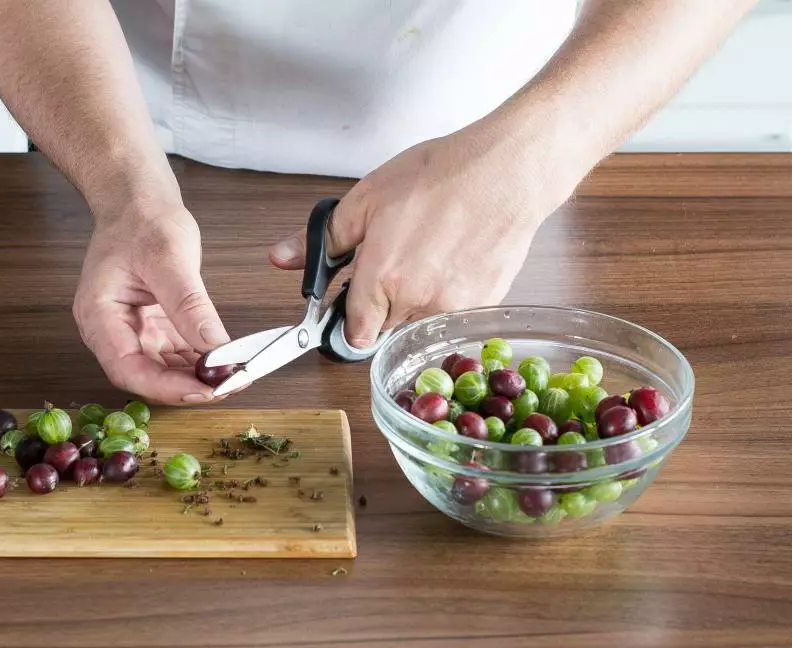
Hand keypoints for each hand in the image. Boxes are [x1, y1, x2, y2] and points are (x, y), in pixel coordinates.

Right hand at [74, 204, 229, 403]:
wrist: (138, 202)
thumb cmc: (142, 221)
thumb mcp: (169, 258)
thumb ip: (190, 305)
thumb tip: (216, 346)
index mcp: (98, 314)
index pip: (127, 367)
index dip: (165, 387)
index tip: (204, 390)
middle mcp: (110, 329)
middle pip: (144, 375)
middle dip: (186, 387)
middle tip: (228, 386)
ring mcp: (131, 330)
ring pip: (162, 370)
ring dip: (195, 378)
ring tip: (233, 377)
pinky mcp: (151, 327)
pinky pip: (174, 354)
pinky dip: (198, 362)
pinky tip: (224, 363)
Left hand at [269, 127, 573, 345]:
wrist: (508, 170)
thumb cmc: (441, 176)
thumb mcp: (366, 199)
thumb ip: (322, 240)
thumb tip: (283, 258)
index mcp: (383, 277)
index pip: (354, 333)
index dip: (351, 317)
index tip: (355, 300)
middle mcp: (418, 301)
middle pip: (386, 326)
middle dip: (384, 301)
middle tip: (397, 257)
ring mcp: (453, 307)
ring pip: (420, 320)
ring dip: (417, 298)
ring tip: (429, 251)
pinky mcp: (483, 305)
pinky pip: (453, 313)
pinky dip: (449, 293)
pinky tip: (455, 256)